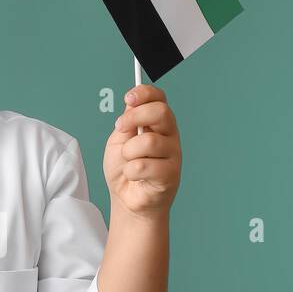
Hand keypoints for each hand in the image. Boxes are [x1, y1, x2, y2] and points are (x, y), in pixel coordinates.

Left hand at [103, 84, 181, 219]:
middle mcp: (169, 136)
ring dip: (128, 152)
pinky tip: (135, 176)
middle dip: (135, 117)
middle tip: (121, 128)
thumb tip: (132, 102)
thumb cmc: (124, 168)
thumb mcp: (119, 139)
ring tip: (128, 162)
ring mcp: (173, 155)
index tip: (128, 98)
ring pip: (148, 141)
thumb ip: (128, 121)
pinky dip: (130, 171)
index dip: (145, 93)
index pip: (159, 99)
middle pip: (162, 112)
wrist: (126, 198)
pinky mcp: (171, 175)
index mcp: (157, 124)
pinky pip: (143, 166)